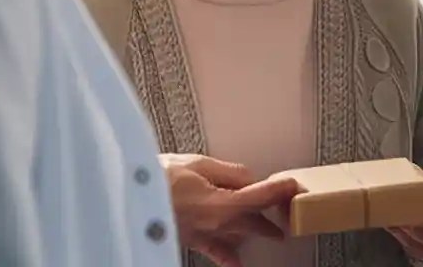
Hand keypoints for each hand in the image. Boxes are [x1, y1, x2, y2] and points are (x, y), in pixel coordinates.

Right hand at [161, 154, 298, 266]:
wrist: (126, 200)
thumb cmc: (157, 179)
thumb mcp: (197, 164)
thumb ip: (228, 173)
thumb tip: (249, 178)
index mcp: (220, 202)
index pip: (260, 196)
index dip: (280, 190)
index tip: (296, 186)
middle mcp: (216, 223)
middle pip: (255, 216)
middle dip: (275, 210)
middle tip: (292, 205)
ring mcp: (205, 233)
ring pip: (240, 233)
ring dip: (259, 230)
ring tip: (276, 232)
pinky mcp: (193, 239)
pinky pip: (216, 251)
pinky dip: (229, 257)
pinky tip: (239, 264)